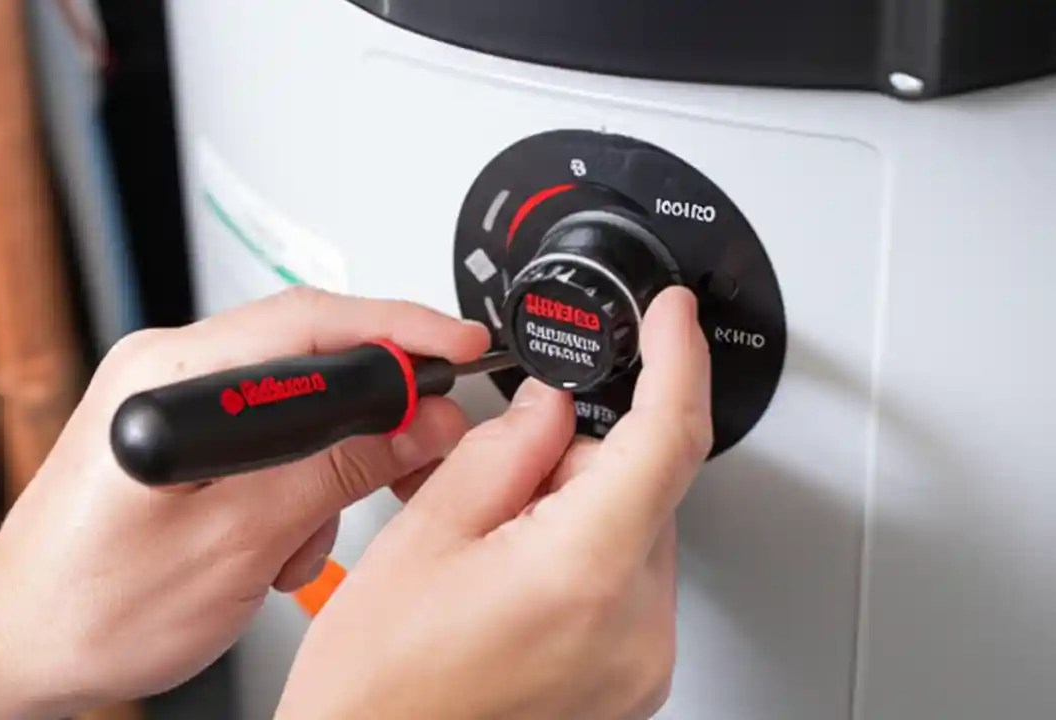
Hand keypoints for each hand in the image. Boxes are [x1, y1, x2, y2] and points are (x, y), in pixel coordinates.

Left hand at [0, 288, 489, 716]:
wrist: (21, 644)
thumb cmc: (92, 608)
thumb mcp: (240, 544)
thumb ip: (336, 471)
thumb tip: (417, 421)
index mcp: (170, 379)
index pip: (311, 323)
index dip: (399, 334)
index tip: (460, 353)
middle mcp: (167, 371)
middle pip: (310, 351)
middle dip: (379, 402)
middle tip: (430, 443)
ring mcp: (173, 399)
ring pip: (298, 397)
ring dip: (333, 460)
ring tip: (321, 529)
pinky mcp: (182, 431)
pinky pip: (269, 429)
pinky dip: (299, 477)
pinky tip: (287, 534)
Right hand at [277, 287, 711, 719]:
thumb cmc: (377, 692)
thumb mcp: (422, 537)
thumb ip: (502, 451)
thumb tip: (549, 406)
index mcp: (583, 572)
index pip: (667, 436)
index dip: (678, 359)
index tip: (673, 318)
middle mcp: (634, 626)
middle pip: (642, 484)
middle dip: (576, 462)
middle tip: (494, 495)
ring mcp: (640, 663)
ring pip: (635, 531)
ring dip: (578, 515)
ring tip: (489, 561)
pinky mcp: (632, 685)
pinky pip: (628, 585)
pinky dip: (584, 562)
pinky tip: (514, 588)